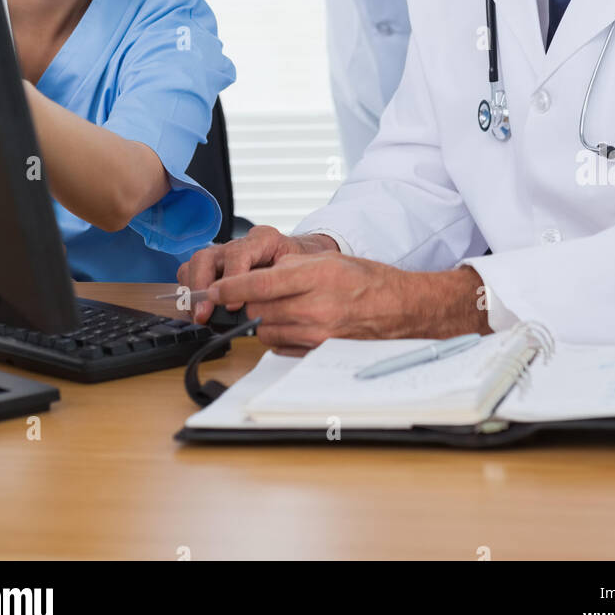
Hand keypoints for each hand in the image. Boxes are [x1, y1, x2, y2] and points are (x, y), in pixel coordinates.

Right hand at [177, 224, 338, 322]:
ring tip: (199, 314)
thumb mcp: (299, 272)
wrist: (303, 257)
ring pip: (195, 263)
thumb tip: (262, 310)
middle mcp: (239, 242)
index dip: (232, 279)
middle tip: (204, 313)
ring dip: (192, 291)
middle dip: (201, 286)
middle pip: (207, 256)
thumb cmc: (301, 266)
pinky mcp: (216, 264)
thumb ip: (281, 286)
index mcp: (263, 239)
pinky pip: (192, 272)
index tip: (232, 305)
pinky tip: (196, 310)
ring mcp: (225, 252)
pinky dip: (190, 292)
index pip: (238, 254)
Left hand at [209, 254, 488, 354]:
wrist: (400, 309)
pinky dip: (280, 336)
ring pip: (266, 331)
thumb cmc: (367, 281)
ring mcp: (317, 335)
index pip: (260, 284)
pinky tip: (297, 324)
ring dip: (265, 320)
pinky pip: (281, 347)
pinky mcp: (319, 353)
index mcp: (317, 277)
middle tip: (261, 293)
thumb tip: (260, 274)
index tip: (214, 289)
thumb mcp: (329, 260)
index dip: (231, 287)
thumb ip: (292, 266)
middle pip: (257, 310)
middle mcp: (316, 308)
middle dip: (251, 301)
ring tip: (285, 308)